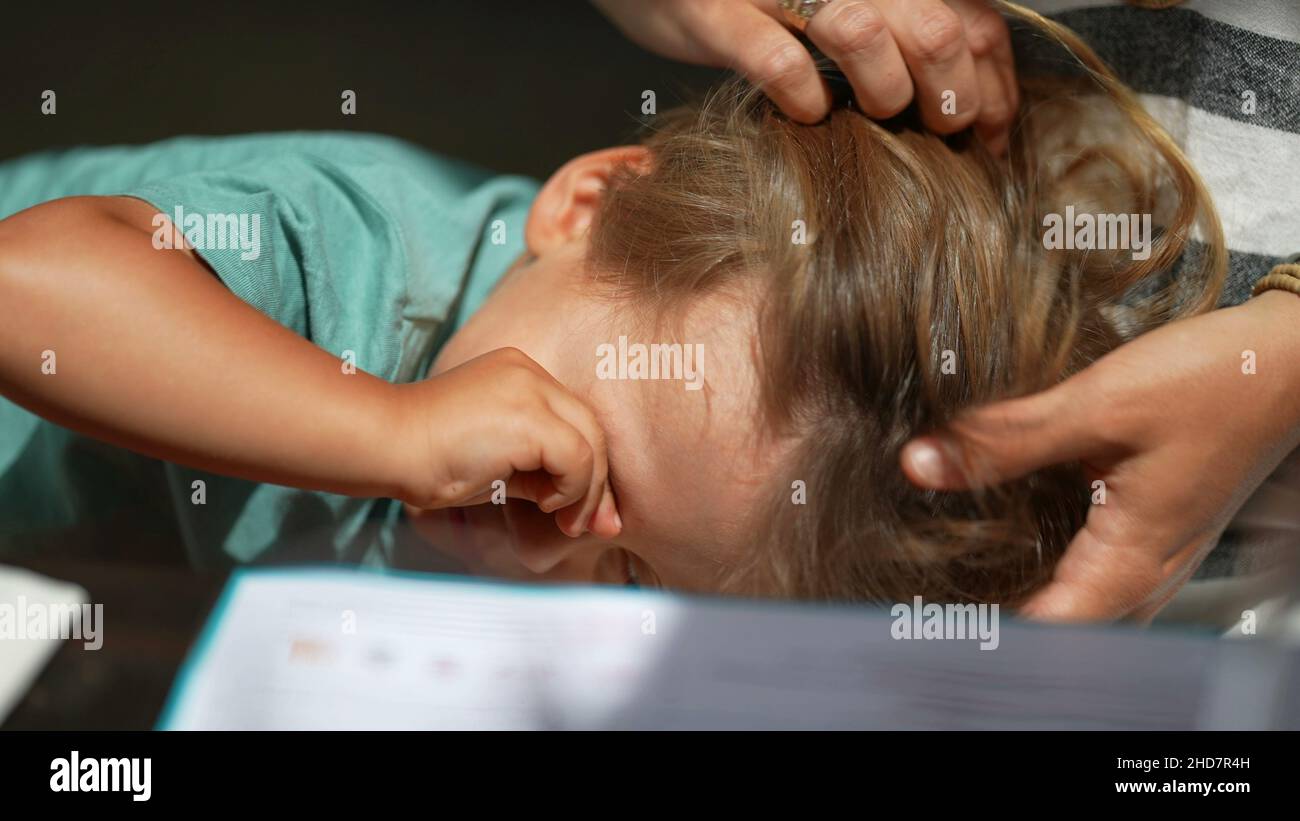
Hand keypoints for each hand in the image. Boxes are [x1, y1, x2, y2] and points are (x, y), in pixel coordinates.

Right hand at [393, 347, 620, 538]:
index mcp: (520, 373)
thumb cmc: (430, 460)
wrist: (388, 447)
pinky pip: (577, 457)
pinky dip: (572, 489)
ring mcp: (530, 389)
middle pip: (590, 427)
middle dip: (599, 483)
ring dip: (588, 491)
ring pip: (591, 442)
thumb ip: (539, 471)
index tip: (585, 512)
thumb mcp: (497, 461)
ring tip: (568, 524)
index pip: (574, 419)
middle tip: (598, 527)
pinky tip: (544, 505)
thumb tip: (584, 510)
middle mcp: (529, 372)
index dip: (589, 468)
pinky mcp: (529, 417)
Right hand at [592, 0, 1017, 150]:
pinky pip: (774, 59)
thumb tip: (974, 107)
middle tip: (937, 131)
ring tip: (873, 113)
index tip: (989, 136)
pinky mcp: (718, 15)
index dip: (993, 85)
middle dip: (951, 97)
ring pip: (864, 35)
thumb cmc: (760, 2)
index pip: (972, 21)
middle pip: (935, 29)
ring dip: (884, 89)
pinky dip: (801, 94)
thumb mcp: (843, 11)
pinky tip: (806, 113)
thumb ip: (905, 40)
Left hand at [899, 291, 1299, 620]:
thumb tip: (922, 465)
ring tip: (953, 560)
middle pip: (1057, 627)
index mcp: (1129, 565)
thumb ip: (1006, 439)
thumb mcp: (1099, 403)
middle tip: (929, 580)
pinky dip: (1044, 559)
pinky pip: (1091, 570)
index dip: (980, 624)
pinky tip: (1004, 526)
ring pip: (1075, 602)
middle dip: (992, 611)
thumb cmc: (1220, 382)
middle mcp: (1144, 576)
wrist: (1293, 357)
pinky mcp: (1152, 529)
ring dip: (1018, 586)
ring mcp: (1153, 557)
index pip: (1043, 634)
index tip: (925, 598)